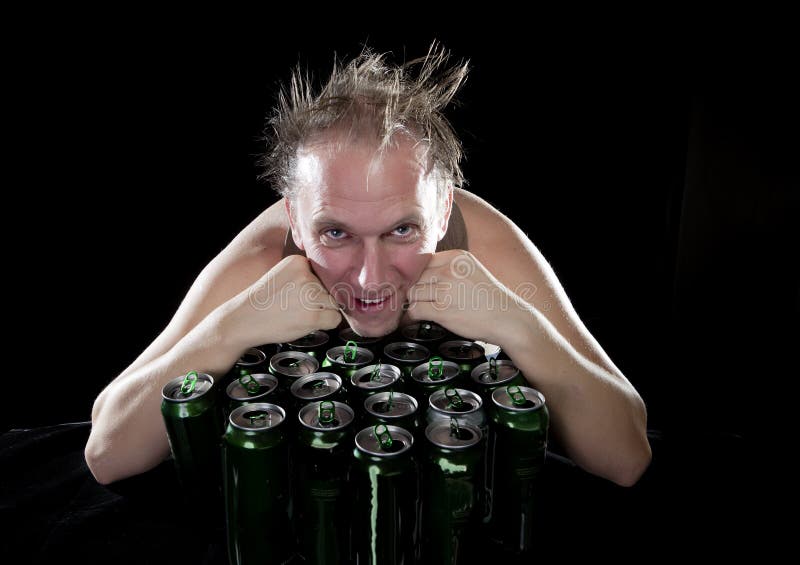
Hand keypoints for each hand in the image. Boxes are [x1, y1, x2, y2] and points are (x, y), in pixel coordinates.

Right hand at [221, 255, 341, 348]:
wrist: (243, 319)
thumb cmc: (263, 301)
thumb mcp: (283, 276)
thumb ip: (305, 276)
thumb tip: (338, 285)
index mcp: (298, 261)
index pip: (323, 273)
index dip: (315, 286)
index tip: (298, 293)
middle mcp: (306, 275)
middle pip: (330, 288)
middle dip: (319, 300)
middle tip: (297, 306)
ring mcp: (310, 295)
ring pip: (334, 303)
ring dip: (322, 311)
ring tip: (298, 314)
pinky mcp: (313, 315)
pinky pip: (335, 319)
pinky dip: (326, 323)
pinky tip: (306, 322)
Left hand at [402, 250, 526, 345]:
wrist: (507, 319)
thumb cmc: (489, 299)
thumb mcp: (470, 270)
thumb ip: (448, 269)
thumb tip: (418, 277)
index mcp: (456, 256)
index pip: (423, 261)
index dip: (418, 276)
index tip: (420, 287)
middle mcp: (449, 269)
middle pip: (415, 277)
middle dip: (415, 291)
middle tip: (419, 301)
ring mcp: (445, 289)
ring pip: (412, 293)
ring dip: (413, 304)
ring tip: (420, 311)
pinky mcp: (442, 309)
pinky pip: (414, 310)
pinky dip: (411, 317)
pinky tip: (415, 320)